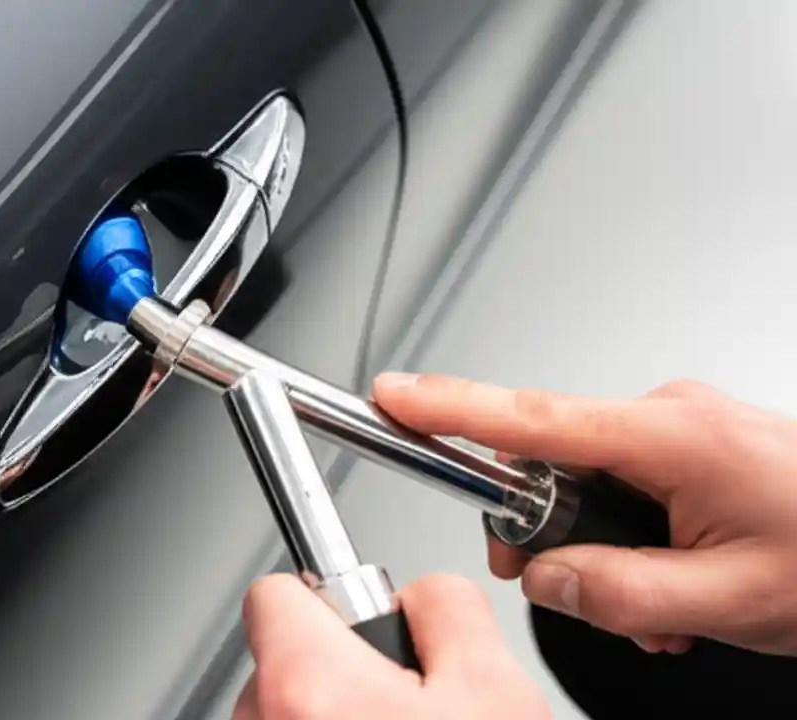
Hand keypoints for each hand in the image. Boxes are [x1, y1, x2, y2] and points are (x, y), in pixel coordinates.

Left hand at [234, 573, 548, 718]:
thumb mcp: (495, 690)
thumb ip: (449, 608)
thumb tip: (425, 593)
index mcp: (306, 683)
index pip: (273, 592)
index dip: (323, 599)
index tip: (351, 617)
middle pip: (280, 656)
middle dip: (334, 666)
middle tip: (398, 703)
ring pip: (282, 709)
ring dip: (325, 713)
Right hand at [373, 373, 796, 655]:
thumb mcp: (726, 601)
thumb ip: (615, 593)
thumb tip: (546, 579)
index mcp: (672, 437)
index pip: (532, 418)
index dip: (450, 407)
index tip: (394, 397)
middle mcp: (670, 415)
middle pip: (552, 466)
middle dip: (552, 537)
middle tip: (590, 594)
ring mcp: (680, 426)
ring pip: (591, 487)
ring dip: (604, 550)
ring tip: (663, 605)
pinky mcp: (689, 443)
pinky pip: (626, 486)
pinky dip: (633, 539)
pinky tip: (676, 583)